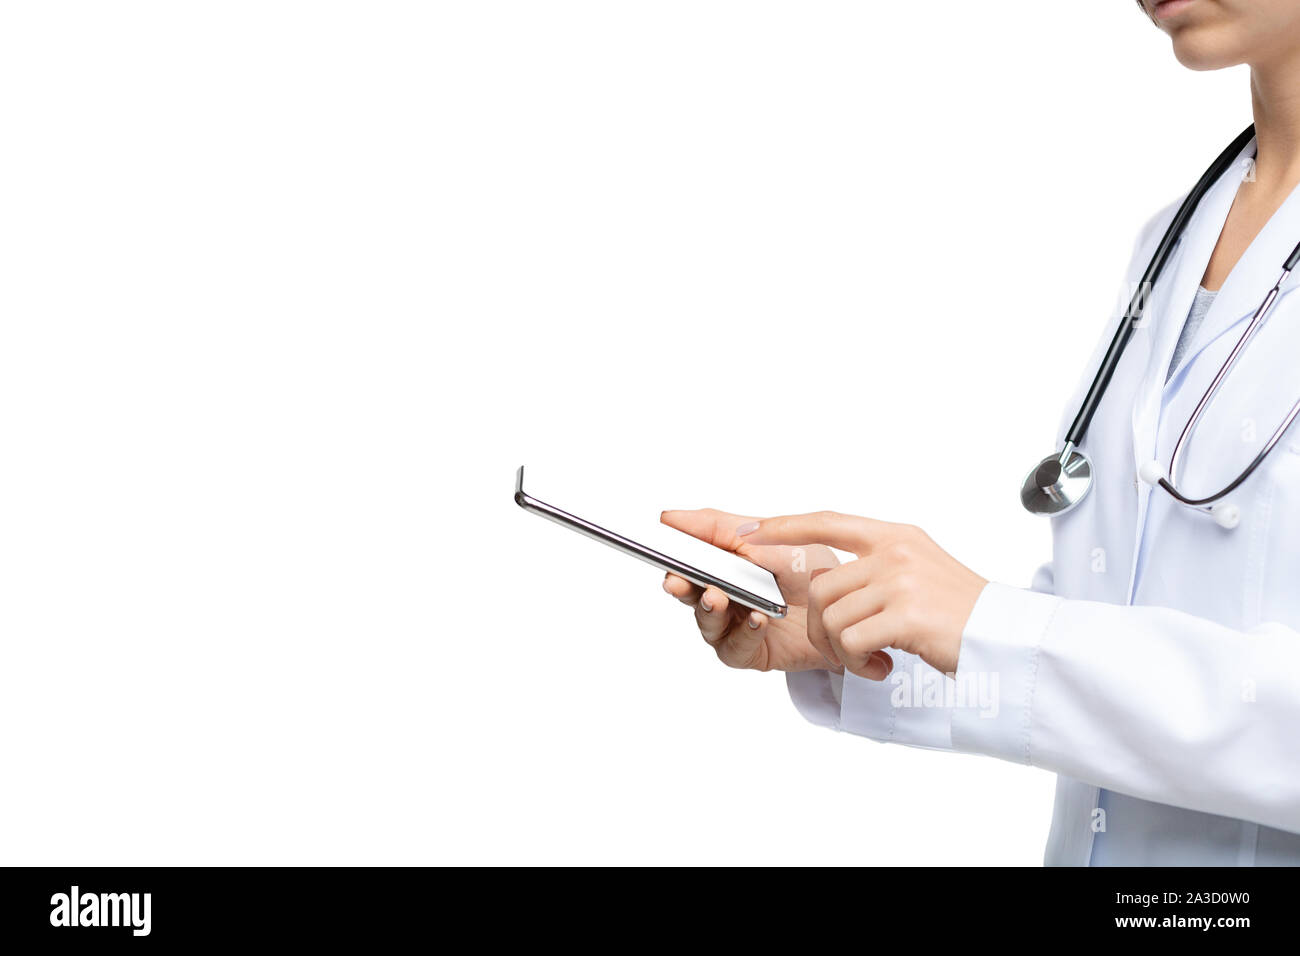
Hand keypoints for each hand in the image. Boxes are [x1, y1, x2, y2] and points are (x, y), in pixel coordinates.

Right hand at [658, 508, 842, 672]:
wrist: (851, 603)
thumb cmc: (813, 567)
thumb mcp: (768, 536)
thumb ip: (720, 528)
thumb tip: (670, 517)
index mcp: (723, 561)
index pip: (687, 556)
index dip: (671, 553)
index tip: (660, 548)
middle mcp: (725, 592)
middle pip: (688, 590)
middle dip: (680, 585)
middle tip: (677, 580)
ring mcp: (736, 623)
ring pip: (706, 621)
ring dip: (709, 609)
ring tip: (718, 598)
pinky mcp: (751, 651)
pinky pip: (734, 647)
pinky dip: (743, 633)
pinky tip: (757, 619)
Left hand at [738, 512, 986, 677]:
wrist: (1007, 639)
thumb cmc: (960, 613)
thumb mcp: (919, 570)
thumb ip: (875, 566)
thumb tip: (822, 580)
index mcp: (895, 536)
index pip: (828, 521)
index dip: (785, 526)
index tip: (751, 532)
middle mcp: (896, 551)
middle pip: (820, 585)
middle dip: (820, 625)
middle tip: (844, 649)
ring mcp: (901, 580)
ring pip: (832, 616)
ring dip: (842, 648)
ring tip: (871, 657)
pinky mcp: (906, 614)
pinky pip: (850, 641)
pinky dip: (858, 662)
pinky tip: (883, 665)